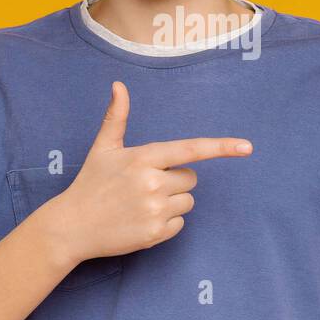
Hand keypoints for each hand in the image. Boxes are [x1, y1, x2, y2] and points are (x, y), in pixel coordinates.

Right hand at [42, 80, 253, 264]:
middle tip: (144, 185)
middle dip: (174, 180)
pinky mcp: (155, 234)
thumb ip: (117, 116)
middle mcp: (153, 183)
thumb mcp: (103, 148)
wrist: (71, 226)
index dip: (221, 147)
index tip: (247, 147)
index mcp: (144, 158)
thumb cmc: (90, 183)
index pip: (190, 149)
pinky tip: (141, 219)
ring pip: (188, 201)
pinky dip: (166, 222)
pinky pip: (180, 223)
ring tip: (141, 203)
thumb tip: (119, 85)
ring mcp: (155, 210)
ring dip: (171, 201)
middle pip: (191, 178)